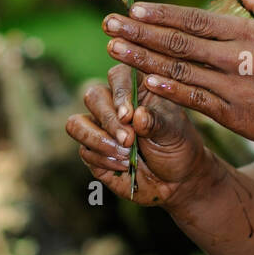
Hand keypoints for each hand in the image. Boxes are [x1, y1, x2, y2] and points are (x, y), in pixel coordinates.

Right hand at [65, 63, 210, 206]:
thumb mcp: (174, 133)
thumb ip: (157, 122)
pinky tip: (125, 166)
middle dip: (109, 121)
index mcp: (138, 87)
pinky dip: (104, 160)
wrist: (175, 179)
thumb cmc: (177, 146)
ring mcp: (100, 127)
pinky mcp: (92, 150)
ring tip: (125, 154)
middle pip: (93, 96)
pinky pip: (84, 150)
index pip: (118, 75)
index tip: (128, 115)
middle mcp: (114, 103)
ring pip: (76, 124)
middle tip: (129, 140)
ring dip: (98, 140)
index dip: (119, 92)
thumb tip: (138, 115)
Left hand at [101, 0, 253, 150]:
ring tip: (113, 51)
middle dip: (140, 32)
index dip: (163, 13)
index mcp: (248, 32)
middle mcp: (238, 56)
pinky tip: (144, 83)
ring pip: (180, 69)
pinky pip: (195, 100)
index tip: (133, 8)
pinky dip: (169, 91)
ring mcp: (234, 86)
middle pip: (180, 41)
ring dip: (143, 59)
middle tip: (108, 25)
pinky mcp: (234, 114)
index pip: (196, 19)